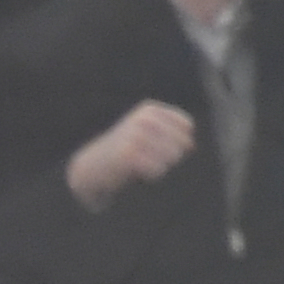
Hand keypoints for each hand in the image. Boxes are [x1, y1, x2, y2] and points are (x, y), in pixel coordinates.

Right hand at [67, 98, 197, 209]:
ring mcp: (134, 135)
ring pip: (172, 155)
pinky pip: (158, 168)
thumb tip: (190, 145)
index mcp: (149, 110)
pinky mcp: (128, 154)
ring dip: (164, 165)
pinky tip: (143, 173)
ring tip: (149, 166)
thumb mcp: (148, 132)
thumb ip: (171, 134)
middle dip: (174, 155)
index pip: (186, 126)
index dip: (182, 141)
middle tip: (156, 161)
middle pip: (181, 142)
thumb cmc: (126, 151)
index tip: (167, 149)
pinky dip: (155, 173)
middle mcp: (142, 119)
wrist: (92, 165)